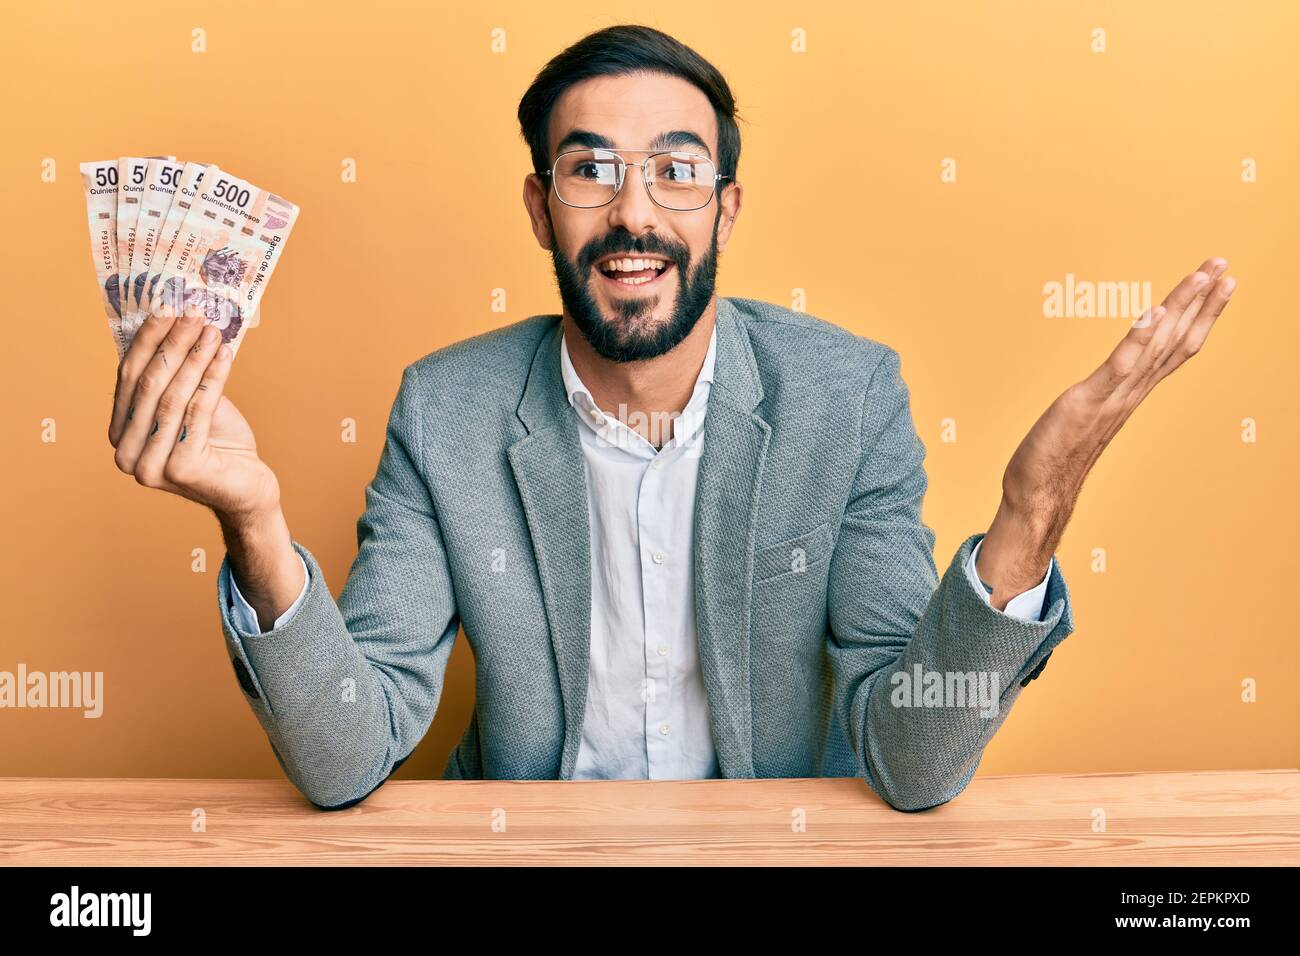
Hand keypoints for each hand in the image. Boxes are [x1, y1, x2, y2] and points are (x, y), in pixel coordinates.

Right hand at [108, 312, 280, 523]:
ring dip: (194, 357)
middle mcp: (126, 453)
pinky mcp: (182, 468)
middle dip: (173, 343)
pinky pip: (198, 411)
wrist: (247, 487)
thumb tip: (175, 319)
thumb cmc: (218, 443)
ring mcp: (150, 465)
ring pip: (172, 395)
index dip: (148, 339)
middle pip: (148, 383)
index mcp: (119, 434)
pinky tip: (226, 355)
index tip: (168, 306)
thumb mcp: (189, 402)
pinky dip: (213, 378)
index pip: (128, 376)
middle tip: (194, 312)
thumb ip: (174, 374)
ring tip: (213, 330)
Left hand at [978, 257, 1236, 603]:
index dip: (1201, 315)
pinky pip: (1118, 368)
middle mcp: (1130, 393)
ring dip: (1179, 308)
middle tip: (1224, 265)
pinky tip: (1151, 313)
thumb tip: (1119, 371)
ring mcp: (1111, 398)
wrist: (1038, 494)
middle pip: (1176, 340)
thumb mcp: (1089, 412)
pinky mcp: (1086, 402)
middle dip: (1202, 301)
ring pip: (1156, 347)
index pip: (1175, 347)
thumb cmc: (1056, 454)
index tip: (1222, 283)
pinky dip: (1137, 340)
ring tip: (1201, 275)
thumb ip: (1106, 391)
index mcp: (1131, 392)